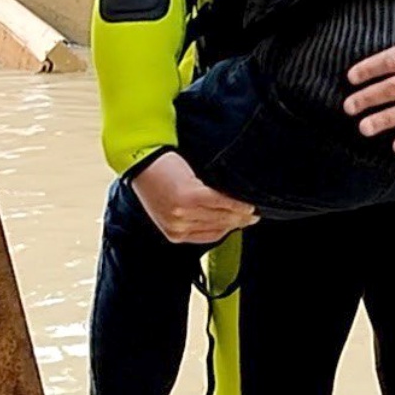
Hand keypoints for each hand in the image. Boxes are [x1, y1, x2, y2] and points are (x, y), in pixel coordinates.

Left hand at [130, 151, 256, 243]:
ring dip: (241, 213)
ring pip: (222, 216)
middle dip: (239, 221)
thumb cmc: (155, 176)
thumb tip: (223, 213)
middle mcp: (177, 227)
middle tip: (254, 215)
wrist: (139, 158)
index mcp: (173, 233)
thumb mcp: (170, 204)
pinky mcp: (188, 197)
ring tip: (253, 208)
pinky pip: (220, 201)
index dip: (230, 229)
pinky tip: (246, 201)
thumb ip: (193, 214)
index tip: (244, 221)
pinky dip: (236, 202)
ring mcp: (182, 214)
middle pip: (219, 227)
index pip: (210, 235)